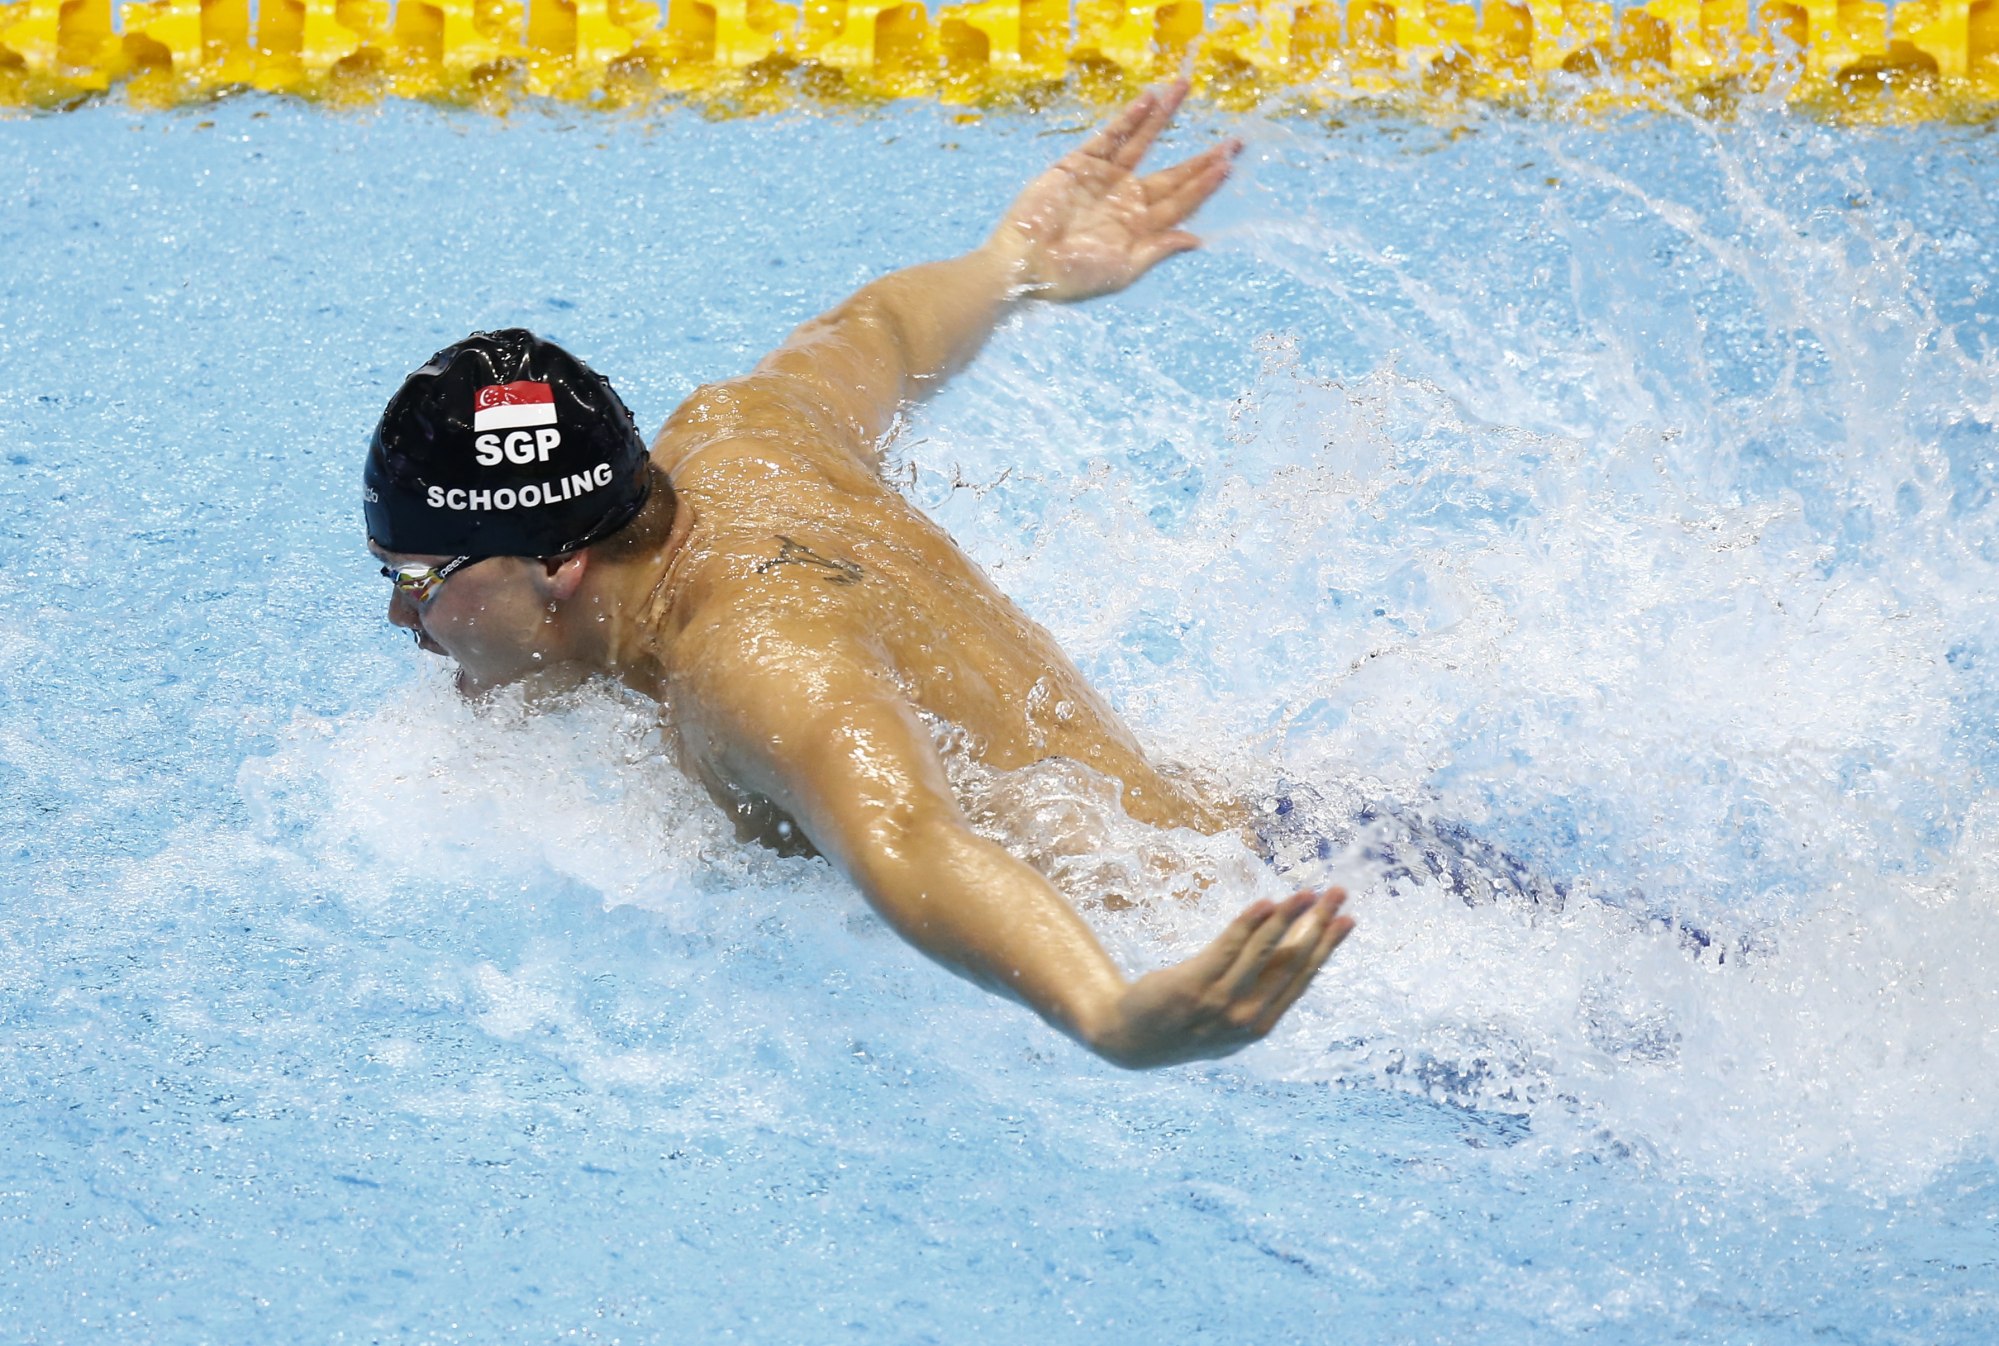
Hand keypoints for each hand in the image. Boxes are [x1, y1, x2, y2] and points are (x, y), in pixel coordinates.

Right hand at [987, 80, 1241, 303]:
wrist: (1026, 265)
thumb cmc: (1071, 277)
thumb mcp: (1122, 269)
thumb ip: (1157, 249)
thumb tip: (1197, 239)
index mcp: (1139, 229)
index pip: (1181, 202)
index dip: (1205, 184)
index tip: (1229, 165)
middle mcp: (1125, 201)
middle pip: (1172, 174)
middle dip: (1202, 158)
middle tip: (1234, 140)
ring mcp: (1103, 180)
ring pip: (1142, 143)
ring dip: (1163, 118)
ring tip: (1183, 89)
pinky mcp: (1078, 164)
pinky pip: (1108, 137)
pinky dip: (1127, 119)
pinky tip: (1148, 102)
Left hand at [1086, 888, 1353, 1068]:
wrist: (1130, 1040)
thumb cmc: (1186, 1023)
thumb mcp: (1230, 1020)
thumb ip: (1260, 995)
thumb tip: (1294, 956)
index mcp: (1260, 1025)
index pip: (1302, 978)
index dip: (1327, 946)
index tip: (1348, 920)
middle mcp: (1246, 1017)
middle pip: (1291, 962)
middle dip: (1318, 925)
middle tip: (1338, 894)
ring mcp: (1220, 1003)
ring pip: (1263, 952)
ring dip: (1288, 918)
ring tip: (1306, 892)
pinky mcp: (1193, 985)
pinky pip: (1227, 948)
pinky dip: (1248, 924)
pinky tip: (1265, 903)